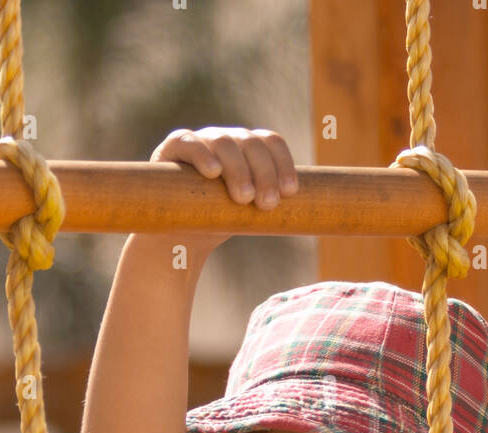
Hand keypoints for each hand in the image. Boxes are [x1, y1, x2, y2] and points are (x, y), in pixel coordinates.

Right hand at [148, 126, 298, 255]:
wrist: (179, 237)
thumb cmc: (217, 223)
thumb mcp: (249, 214)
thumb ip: (271, 207)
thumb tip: (317, 215)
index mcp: (247, 150)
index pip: (270, 142)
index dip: (283, 163)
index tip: (291, 192)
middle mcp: (225, 140)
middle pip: (250, 143)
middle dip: (264, 172)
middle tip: (268, 204)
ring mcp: (198, 142)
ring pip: (223, 142)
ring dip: (238, 169)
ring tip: (244, 198)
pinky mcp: (171, 151)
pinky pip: (188, 142)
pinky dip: (202, 154)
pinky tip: (213, 172)